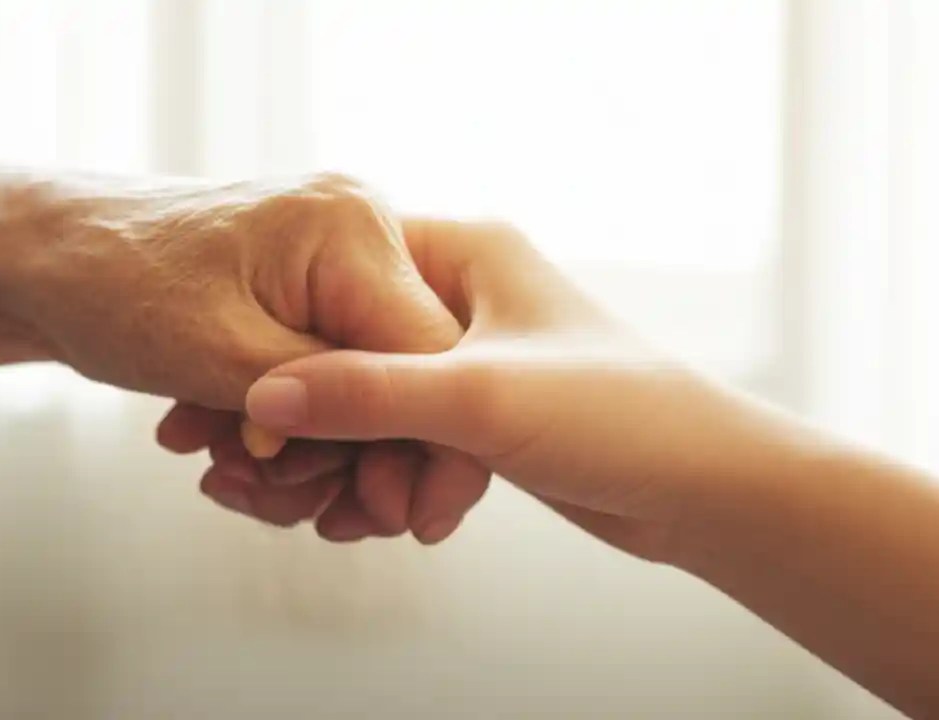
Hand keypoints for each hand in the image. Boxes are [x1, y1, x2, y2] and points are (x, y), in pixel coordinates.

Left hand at [6, 177, 492, 543]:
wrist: (38, 254)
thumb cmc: (110, 285)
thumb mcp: (223, 356)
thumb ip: (324, 404)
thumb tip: (394, 464)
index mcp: (355, 234)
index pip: (436, 360)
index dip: (426, 449)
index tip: (389, 517)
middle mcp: (362, 238)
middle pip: (407, 383)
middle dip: (346, 458)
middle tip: (279, 497)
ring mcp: (336, 264)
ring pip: (367, 394)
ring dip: (303, 453)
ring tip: (227, 471)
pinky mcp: (310, 292)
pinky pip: (330, 378)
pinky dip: (284, 427)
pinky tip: (222, 444)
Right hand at [239, 220, 811, 562]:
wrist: (703, 488)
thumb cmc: (620, 416)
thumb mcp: (478, 398)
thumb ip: (366, 394)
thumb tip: (261, 396)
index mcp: (470, 251)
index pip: (342, 269)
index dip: (286, 331)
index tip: (235, 388)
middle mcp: (468, 294)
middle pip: (349, 340)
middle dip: (313, 412)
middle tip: (266, 467)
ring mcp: (475, 355)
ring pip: (376, 398)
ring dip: (351, 454)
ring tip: (326, 507)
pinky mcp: (485, 412)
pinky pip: (408, 436)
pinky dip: (388, 473)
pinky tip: (381, 516)